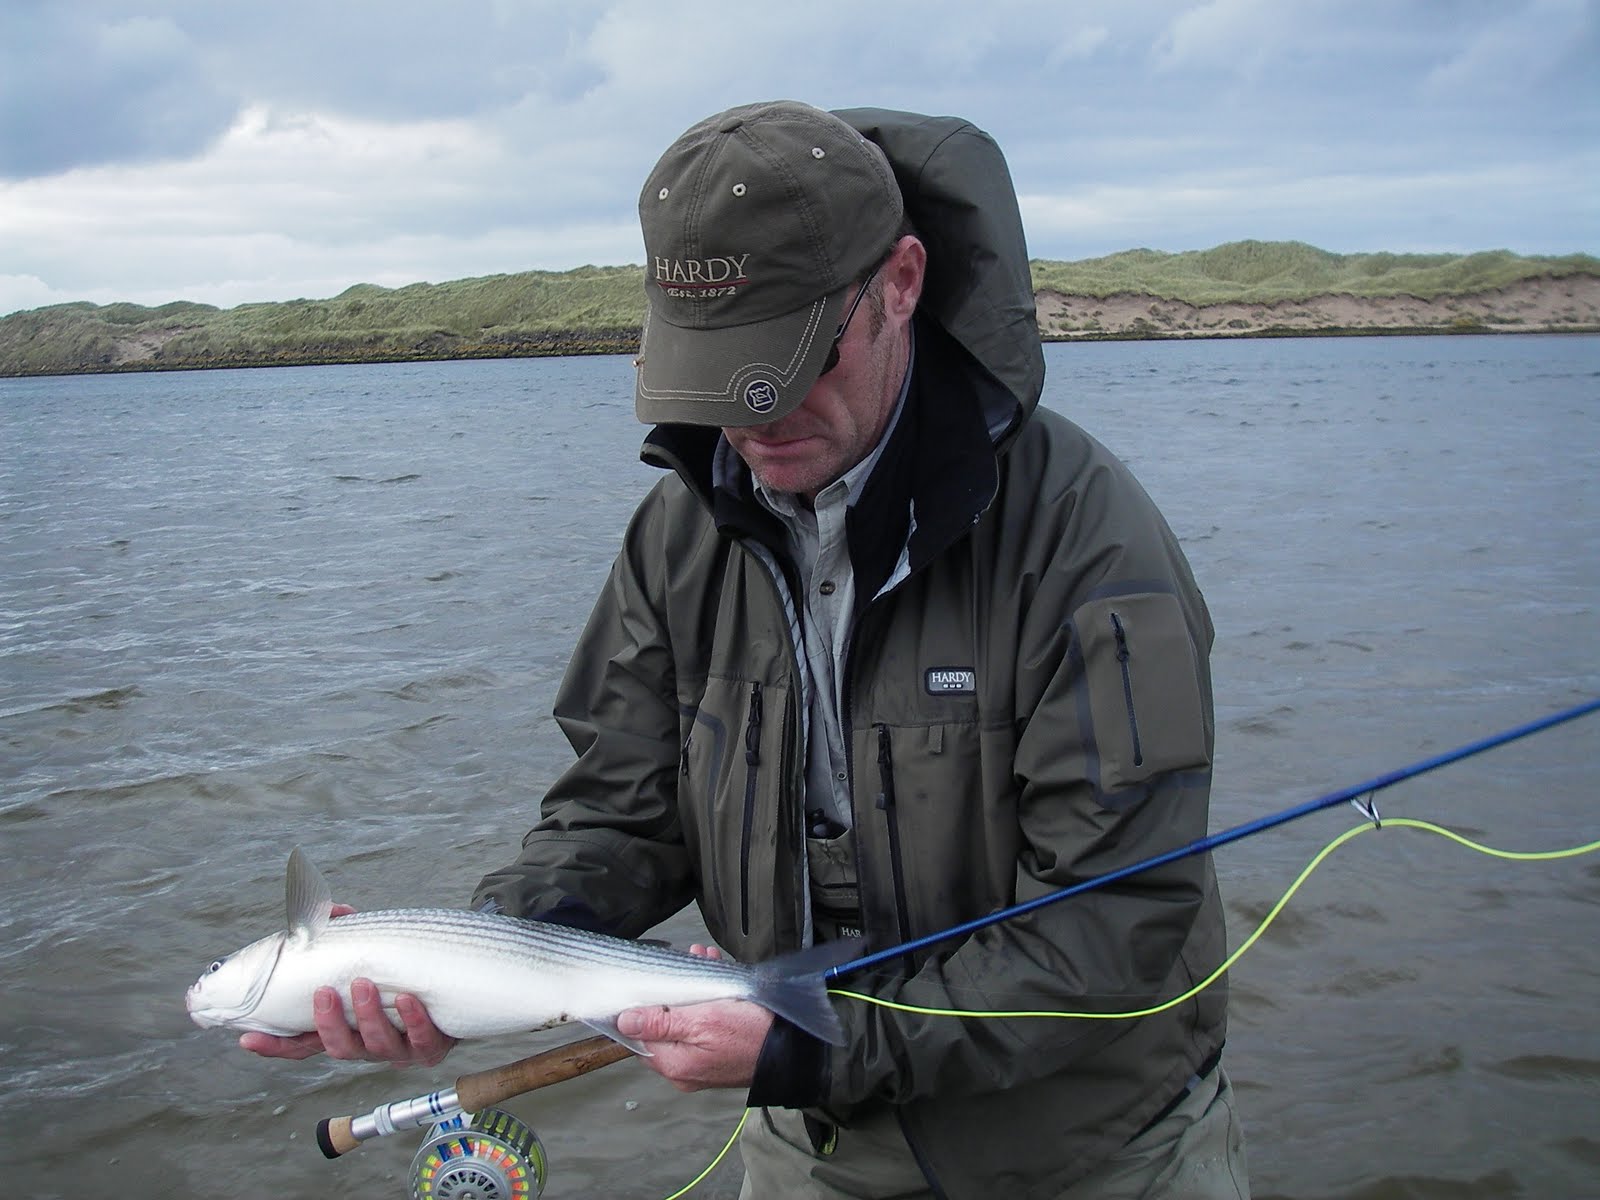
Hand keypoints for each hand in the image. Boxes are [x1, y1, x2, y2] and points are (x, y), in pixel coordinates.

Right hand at [238, 906, 456, 1067]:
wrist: (457, 979)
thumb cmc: (404, 970)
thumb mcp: (375, 952)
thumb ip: (351, 933)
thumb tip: (334, 911)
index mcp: (345, 1028)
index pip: (302, 1044)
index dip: (274, 1046)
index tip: (248, 1037)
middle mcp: (368, 1044)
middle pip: (338, 1049)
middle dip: (329, 1024)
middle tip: (325, 993)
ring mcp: (400, 1049)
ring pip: (377, 1047)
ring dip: (368, 1016)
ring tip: (364, 985)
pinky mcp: (432, 1046)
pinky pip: (422, 1040)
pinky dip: (414, 1020)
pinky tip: (409, 1000)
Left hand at [614, 944, 772, 1092]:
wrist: (795, 1048)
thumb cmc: (752, 1035)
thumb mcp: (703, 1021)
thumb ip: (661, 1023)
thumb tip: (625, 1021)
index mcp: (674, 1064)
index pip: (639, 1035)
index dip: (642, 1006)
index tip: (650, 980)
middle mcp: (684, 1068)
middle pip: (663, 1024)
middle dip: (672, 990)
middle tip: (687, 961)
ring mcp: (702, 1061)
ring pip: (684, 1019)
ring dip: (691, 989)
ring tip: (704, 959)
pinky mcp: (718, 1051)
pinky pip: (702, 1023)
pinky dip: (706, 1000)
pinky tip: (715, 975)